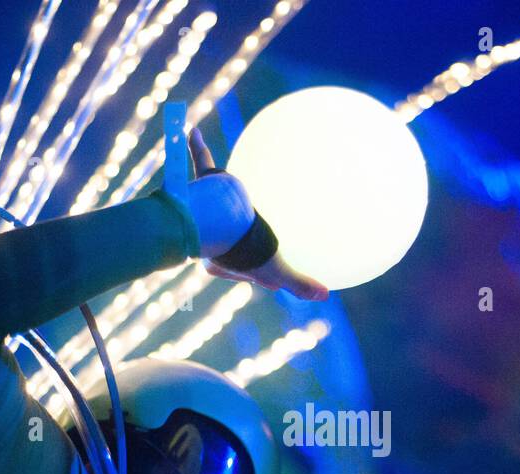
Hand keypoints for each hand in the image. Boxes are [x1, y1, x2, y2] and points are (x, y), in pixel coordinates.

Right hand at [186, 129, 327, 301]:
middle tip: (252, 240)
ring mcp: (207, 209)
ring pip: (215, 203)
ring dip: (218, 197)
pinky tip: (194, 131)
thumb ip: (299, 283)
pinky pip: (201, 164)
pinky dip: (197, 149)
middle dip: (238, 240)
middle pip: (229, 240)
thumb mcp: (277, 271)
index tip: (271, 281)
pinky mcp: (203, 185)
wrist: (216, 225)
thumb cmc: (244, 251)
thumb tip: (325, 296)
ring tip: (227, 193)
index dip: (258, 276)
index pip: (244, 270)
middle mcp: (212, 236)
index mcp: (223, 260)